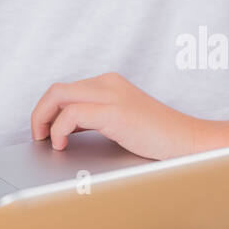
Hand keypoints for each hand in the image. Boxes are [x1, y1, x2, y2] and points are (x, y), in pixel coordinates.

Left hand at [30, 72, 202, 160]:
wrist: (190, 142)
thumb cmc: (159, 138)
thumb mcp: (120, 122)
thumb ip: (94, 119)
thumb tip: (65, 129)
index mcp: (110, 84)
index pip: (66, 90)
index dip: (48, 110)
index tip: (43, 129)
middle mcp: (108, 84)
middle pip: (57, 90)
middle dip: (40, 112)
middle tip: (38, 134)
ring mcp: (112, 95)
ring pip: (59, 95)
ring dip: (43, 118)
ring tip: (45, 139)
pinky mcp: (115, 112)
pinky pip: (72, 113)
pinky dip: (59, 128)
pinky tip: (61, 144)